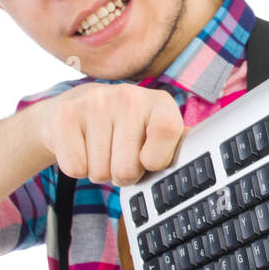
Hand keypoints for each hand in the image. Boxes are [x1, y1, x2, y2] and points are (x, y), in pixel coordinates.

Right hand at [28, 83, 185, 185]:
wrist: (71, 112)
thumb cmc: (123, 130)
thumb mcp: (154, 132)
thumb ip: (178, 145)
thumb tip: (203, 157)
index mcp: (160, 102)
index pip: (168, 133)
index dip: (155, 160)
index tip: (147, 157)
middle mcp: (129, 95)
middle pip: (128, 169)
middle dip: (122, 173)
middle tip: (118, 155)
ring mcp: (95, 102)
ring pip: (100, 172)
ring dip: (99, 170)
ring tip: (100, 148)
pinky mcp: (65, 114)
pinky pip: (74, 168)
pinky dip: (77, 168)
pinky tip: (81, 146)